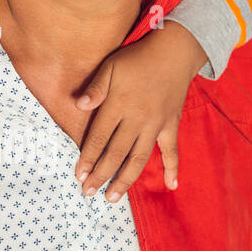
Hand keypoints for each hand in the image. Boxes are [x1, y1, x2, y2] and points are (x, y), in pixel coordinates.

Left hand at [74, 22, 206, 200]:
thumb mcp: (110, 67)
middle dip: (102, 175)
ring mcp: (156, 125)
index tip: (79, 175)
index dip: (88, 157)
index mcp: (118, 105)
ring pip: (140, 158)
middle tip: (89, 193)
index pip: (99, 138)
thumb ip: (95, 88)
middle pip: (116, 153)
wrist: (173, 52)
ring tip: (113, 197)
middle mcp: (137, 119)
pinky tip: (170, 185)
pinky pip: (172, 151)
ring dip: (126, 179)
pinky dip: (172, 168)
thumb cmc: (136, 59)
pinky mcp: (171, 125)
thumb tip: (78, 105)